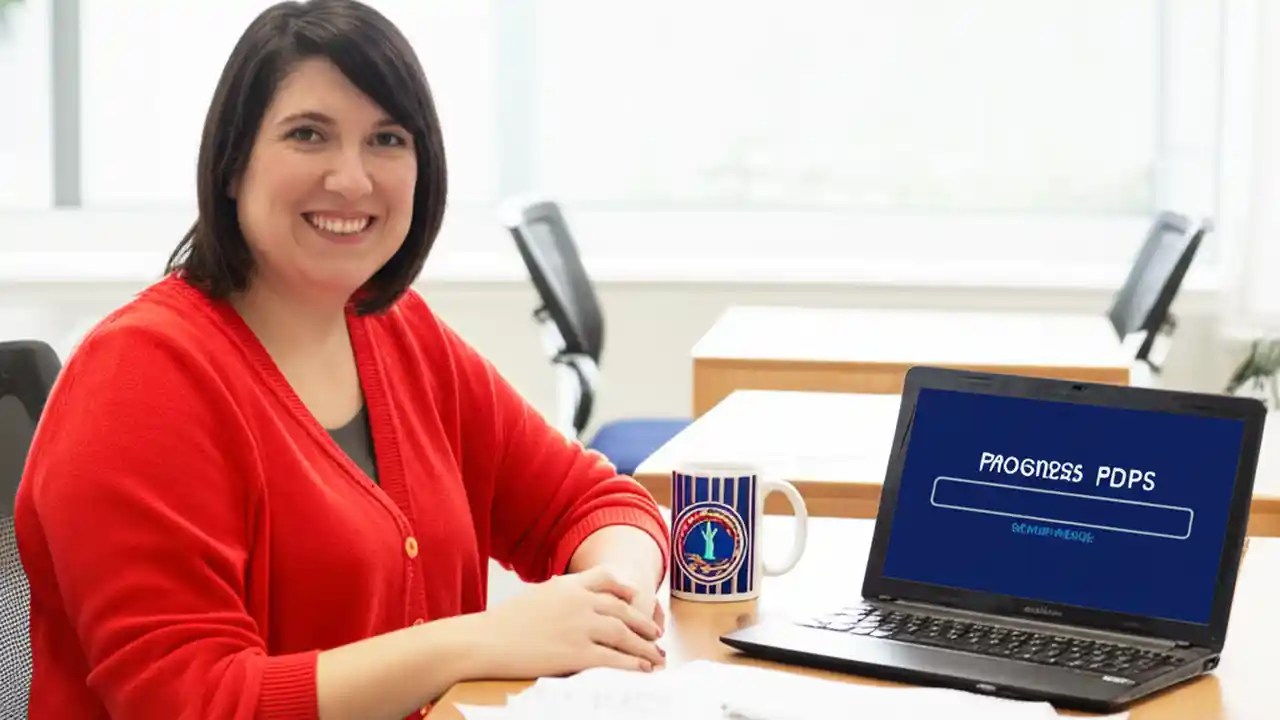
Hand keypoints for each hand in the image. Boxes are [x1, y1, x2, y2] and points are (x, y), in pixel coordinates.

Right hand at [474, 566, 666, 678]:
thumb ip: (560, 595)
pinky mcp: (578, 653)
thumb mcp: (537, 596)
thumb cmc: (503, 624)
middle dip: (643, 623)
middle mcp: (579, 601)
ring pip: (624, 634)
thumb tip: (576, 603)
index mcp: (567, 584)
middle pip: (623, 610)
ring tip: (656, 655)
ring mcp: (580, 626)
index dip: (625, 590)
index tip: (636, 599)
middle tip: (655, 633)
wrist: (484, 641)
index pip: (607, 579)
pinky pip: (614, 659)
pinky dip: (632, 664)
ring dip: (645, 646)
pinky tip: (642, 669)